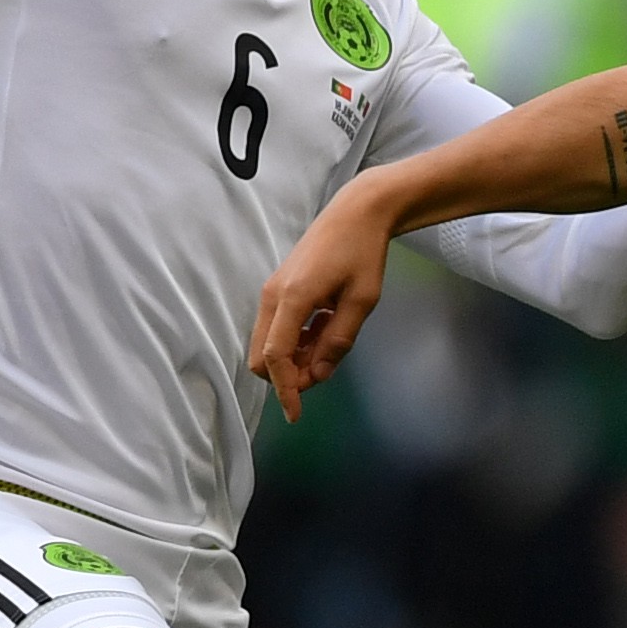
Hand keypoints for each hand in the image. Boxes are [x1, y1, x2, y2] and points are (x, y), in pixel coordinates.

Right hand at [249, 175, 407, 421]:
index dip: (285, 389)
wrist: (355, 213)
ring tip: (329, 343)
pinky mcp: (278, 289)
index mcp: (293, 298)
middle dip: (288, 375)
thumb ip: (339, 340)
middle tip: (323, 370)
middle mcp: (273, 296)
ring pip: (269, 344)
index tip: (296, 414)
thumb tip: (318, 374)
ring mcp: (272, 291)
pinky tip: (322, 330)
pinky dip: (295, 341)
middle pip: (262, 356)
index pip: (276, 356)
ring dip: (294, 358)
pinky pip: (277, 329)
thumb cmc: (363, 253)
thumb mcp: (362, 301)